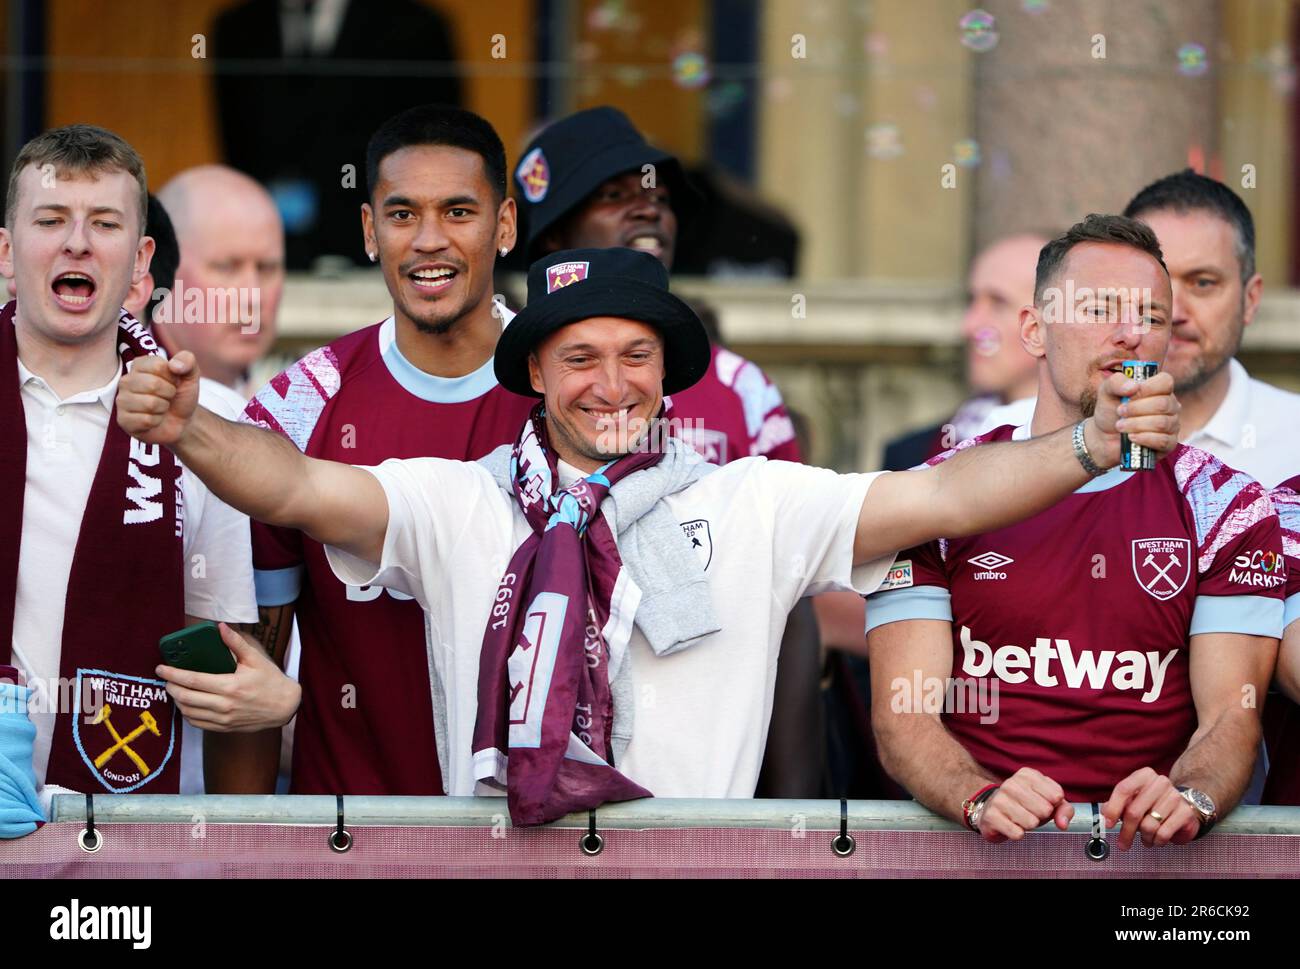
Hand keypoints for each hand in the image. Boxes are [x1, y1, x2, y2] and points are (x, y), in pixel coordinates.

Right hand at [116, 351, 200, 446]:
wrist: (181, 421)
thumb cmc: (180, 395)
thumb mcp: (190, 375)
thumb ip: (187, 361)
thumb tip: (174, 365)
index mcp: (139, 365)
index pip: (158, 366)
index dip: (172, 377)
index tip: (172, 382)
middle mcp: (126, 381)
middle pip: (153, 384)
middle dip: (169, 393)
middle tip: (168, 397)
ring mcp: (122, 400)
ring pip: (150, 404)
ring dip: (163, 408)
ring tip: (160, 407)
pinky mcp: (123, 420)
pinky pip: (146, 420)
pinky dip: (157, 421)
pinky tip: (154, 419)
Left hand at [157, 622, 300, 731]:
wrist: (284, 707)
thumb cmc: (270, 681)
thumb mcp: (255, 659)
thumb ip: (236, 643)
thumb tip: (220, 627)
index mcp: (231, 686)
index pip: (193, 680)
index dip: (174, 674)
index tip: (161, 668)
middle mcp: (225, 705)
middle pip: (186, 698)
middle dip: (170, 687)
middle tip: (165, 678)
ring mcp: (224, 719)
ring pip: (189, 712)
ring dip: (176, 701)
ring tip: (174, 689)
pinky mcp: (224, 727)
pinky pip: (197, 723)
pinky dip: (187, 713)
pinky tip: (186, 704)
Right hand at [977, 767, 1073, 842]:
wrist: (992, 809)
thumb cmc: (1026, 805)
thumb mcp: (1048, 801)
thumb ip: (1064, 809)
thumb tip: (1063, 824)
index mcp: (1027, 775)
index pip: (1056, 795)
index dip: (1053, 805)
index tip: (1042, 802)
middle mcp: (1011, 783)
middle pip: (1045, 810)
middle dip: (1041, 817)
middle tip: (1030, 812)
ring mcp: (999, 799)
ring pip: (1031, 822)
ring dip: (1029, 826)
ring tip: (1020, 819)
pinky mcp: (991, 816)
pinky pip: (1017, 833)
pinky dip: (1018, 834)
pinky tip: (1011, 826)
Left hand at [1086, 370, 1179, 467]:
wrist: (1104, 436)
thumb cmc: (1110, 411)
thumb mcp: (1106, 392)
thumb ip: (1116, 382)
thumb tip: (1134, 386)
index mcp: (1159, 389)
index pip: (1166, 381)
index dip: (1147, 388)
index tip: (1129, 395)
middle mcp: (1170, 405)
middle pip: (1163, 404)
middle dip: (1136, 409)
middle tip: (1120, 412)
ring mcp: (1172, 425)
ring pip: (1161, 423)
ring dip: (1136, 425)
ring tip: (1120, 426)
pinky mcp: (1169, 444)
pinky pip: (1163, 441)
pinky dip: (1143, 438)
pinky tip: (1131, 437)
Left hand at [1101, 767, 1199, 848]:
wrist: (1184, 807)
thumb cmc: (1155, 803)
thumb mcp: (1135, 798)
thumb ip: (1119, 803)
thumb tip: (1105, 811)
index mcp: (1144, 775)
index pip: (1123, 789)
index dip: (1113, 808)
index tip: (1108, 823)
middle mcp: (1160, 782)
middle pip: (1134, 811)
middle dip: (1126, 831)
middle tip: (1123, 843)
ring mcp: (1174, 797)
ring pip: (1149, 825)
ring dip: (1144, 837)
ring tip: (1145, 839)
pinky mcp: (1185, 812)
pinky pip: (1163, 833)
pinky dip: (1157, 841)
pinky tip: (1156, 840)